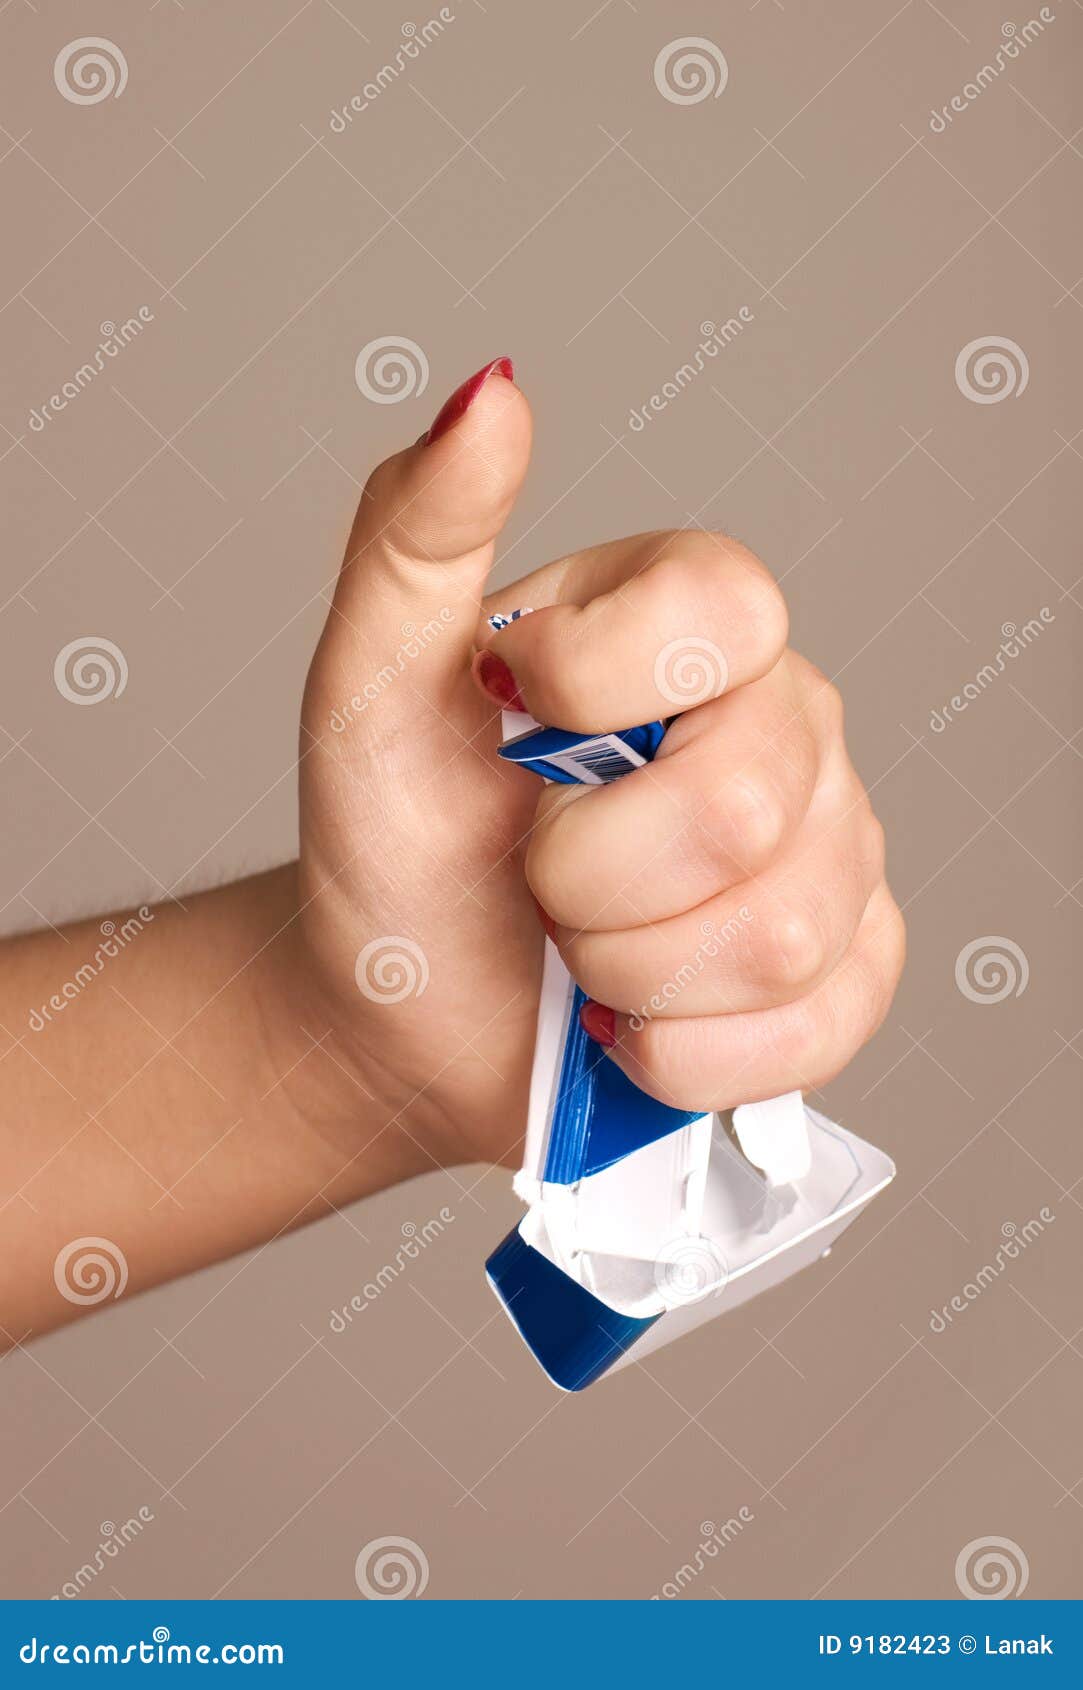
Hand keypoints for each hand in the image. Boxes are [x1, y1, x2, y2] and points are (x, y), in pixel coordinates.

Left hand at [296, 359, 904, 1175]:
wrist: (407, 1005)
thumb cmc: (394, 836)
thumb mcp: (369, 682)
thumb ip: (421, 530)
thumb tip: (495, 391)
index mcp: (691, 624)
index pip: (728, 607)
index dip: (598, 684)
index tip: (508, 722)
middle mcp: (787, 722)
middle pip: (744, 805)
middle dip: (588, 876)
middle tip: (537, 877)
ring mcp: (834, 851)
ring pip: (778, 931)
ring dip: (627, 968)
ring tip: (582, 949)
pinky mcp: (849, 973)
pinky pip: (811, 1024)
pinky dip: (682, 1049)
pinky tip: (632, 1021)